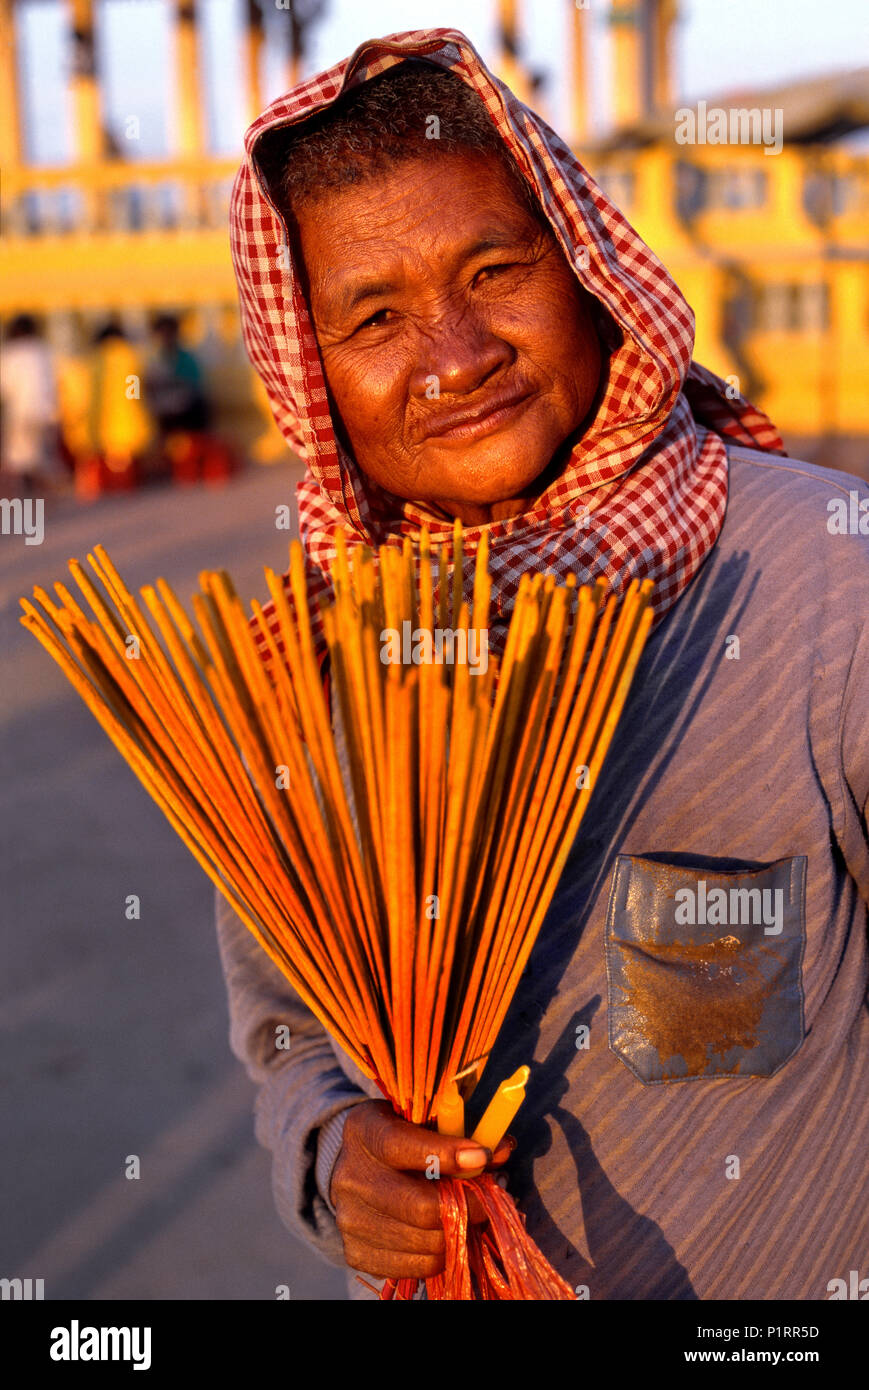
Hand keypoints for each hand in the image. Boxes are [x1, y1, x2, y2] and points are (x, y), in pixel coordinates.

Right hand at [331, 1099, 512, 1279]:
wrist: (356, 1168)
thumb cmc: (401, 1137)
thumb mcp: (423, 1119)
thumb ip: (460, 1131)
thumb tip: (501, 1150)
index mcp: (364, 1132)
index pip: (403, 1146)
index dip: (447, 1154)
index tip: (483, 1156)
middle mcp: (350, 1177)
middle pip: (419, 1206)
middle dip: (466, 1206)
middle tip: (487, 1200)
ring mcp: (350, 1220)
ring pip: (424, 1243)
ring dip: (457, 1232)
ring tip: (467, 1216)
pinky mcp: (356, 1253)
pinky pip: (415, 1267)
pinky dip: (441, 1254)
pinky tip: (445, 1233)